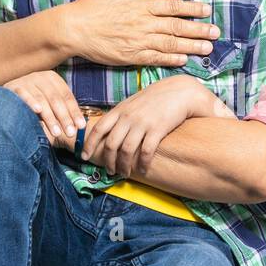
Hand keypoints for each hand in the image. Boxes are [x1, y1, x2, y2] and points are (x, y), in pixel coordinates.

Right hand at [3, 71, 83, 147]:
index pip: (67, 97)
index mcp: (53, 79)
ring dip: (50, 117)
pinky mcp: (13, 86)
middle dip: (64, 118)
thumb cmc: (33, 104)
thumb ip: (63, 112)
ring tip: (57, 132)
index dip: (75, 112)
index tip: (81, 127)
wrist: (6, 99)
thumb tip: (81, 126)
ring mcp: (26, 80)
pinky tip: (38, 111)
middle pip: (56, 99)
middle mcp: (41, 76)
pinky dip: (31, 102)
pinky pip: (24, 95)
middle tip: (70, 133)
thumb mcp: (49, 105)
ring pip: (42, 100)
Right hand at [54, 0, 221, 66]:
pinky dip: (171, 59)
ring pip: (171, 44)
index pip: (172, 6)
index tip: (206, 10)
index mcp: (141, 5)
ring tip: (207, 48)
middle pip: (177, 26)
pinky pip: (156, 58)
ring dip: (191, 46)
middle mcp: (143, 23)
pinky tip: (184, 60)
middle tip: (216, 32)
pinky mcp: (131, 56)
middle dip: (199, 29)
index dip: (192, 8)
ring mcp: (138, 41)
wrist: (73, 29)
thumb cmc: (91, 7)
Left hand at [82, 75, 233, 177]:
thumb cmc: (156, 98)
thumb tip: (108, 130)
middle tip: (109, 171)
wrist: (180, 91)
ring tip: (124, 173)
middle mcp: (128, 117)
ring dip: (123, 166)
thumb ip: (121, 115)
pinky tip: (142, 169)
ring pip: (126, 151)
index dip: (89, 145)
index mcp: (120, 110)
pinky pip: (146, 152)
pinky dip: (142, 164)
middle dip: (108, 161)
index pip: (98, 129)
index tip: (85, 157)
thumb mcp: (133, 103)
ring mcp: (142, 123)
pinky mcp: (157, 129)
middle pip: (111, 144)